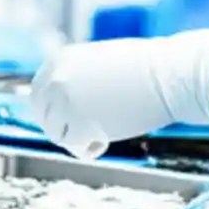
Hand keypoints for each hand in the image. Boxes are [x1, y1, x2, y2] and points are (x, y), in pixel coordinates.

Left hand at [29, 30, 208, 158]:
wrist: (170, 75)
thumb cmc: (146, 69)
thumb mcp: (101, 62)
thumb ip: (79, 77)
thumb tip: (71, 99)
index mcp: (60, 60)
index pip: (38, 93)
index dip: (54, 110)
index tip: (69, 119)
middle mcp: (55, 79)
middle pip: (42, 115)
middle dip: (62, 125)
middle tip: (85, 132)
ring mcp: (63, 102)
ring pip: (57, 134)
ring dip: (77, 137)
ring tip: (104, 131)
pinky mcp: (77, 123)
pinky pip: (74, 147)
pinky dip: (90, 148)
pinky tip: (108, 138)